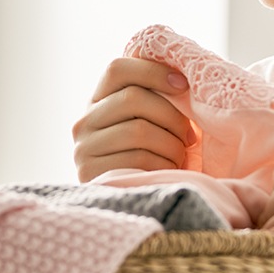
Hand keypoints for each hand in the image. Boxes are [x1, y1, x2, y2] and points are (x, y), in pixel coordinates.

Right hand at [72, 57, 195, 181]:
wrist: (132, 203)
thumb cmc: (150, 157)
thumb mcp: (148, 122)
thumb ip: (155, 97)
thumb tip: (182, 76)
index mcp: (97, 101)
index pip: (117, 69)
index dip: (153, 71)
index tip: (184, 85)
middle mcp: (84, 122)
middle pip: (133, 98)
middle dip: (171, 116)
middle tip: (190, 136)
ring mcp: (83, 148)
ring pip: (139, 130)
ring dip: (172, 145)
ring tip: (179, 156)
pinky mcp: (90, 173)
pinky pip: (138, 159)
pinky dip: (163, 165)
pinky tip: (168, 171)